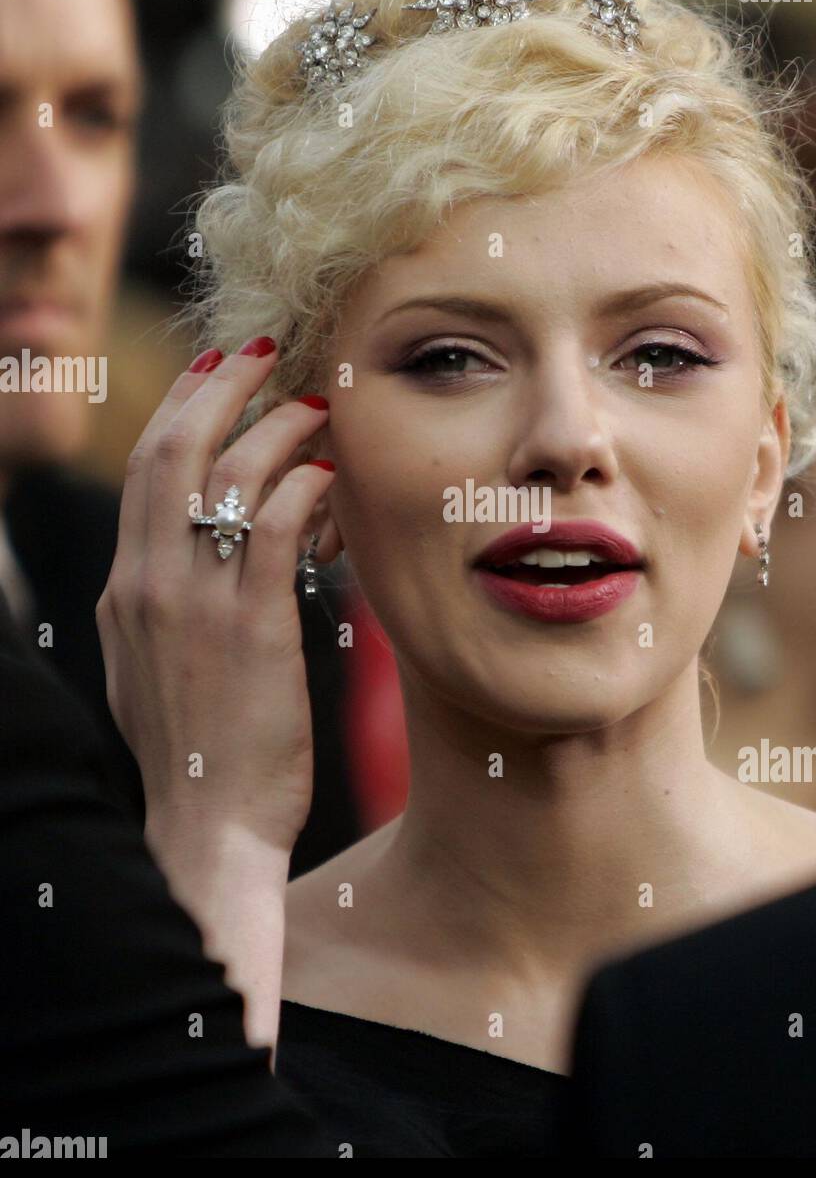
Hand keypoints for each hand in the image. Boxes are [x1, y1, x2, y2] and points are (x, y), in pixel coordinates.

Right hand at [97, 337, 340, 853]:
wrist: (208, 826)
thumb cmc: (200, 751)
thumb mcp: (157, 668)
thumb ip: (171, 604)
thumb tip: (202, 555)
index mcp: (126, 590)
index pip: (142, 470)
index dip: (178, 407)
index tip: (211, 369)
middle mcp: (148, 585)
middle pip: (171, 451)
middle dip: (215, 387)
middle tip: (258, 351)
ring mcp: (195, 606)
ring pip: (223, 477)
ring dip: (272, 428)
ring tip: (313, 407)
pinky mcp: (251, 631)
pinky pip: (272, 531)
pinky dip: (301, 488)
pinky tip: (328, 473)